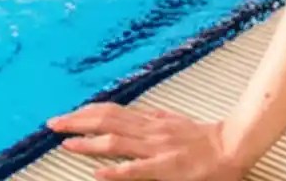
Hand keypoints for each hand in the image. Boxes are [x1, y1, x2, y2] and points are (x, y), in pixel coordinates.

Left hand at [47, 103, 244, 180]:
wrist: (232, 146)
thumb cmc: (205, 138)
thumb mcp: (175, 120)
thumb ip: (155, 118)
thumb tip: (137, 113)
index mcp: (150, 121)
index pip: (111, 111)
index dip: (86, 112)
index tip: (67, 115)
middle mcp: (148, 131)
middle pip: (106, 121)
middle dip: (77, 121)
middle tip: (53, 124)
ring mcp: (156, 149)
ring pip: (115, 141)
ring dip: (88, 143)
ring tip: (65, 143)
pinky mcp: (166, 168)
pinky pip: (137, 170)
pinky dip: (116, 171)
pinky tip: (98, 173)